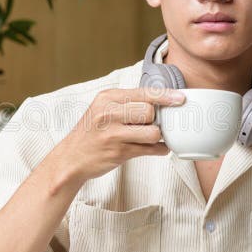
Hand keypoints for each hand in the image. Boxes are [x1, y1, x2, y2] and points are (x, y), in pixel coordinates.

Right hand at [53, 87, 185, 186]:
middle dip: (155, 119)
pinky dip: (159, 150)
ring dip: (156, 136)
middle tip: (150, 124)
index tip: (181, 98)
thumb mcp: (102, 109)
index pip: (143, 92)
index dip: (165, 95)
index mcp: (107, 98)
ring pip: (152, 131)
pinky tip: (157, 149)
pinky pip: (150, 150)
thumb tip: (161, 102)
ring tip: (150, 138)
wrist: (71, 158)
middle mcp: (108, 113)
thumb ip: (127, 103)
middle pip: (150, 111)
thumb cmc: (91, 132)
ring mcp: (113, 134)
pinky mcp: (119, 152)